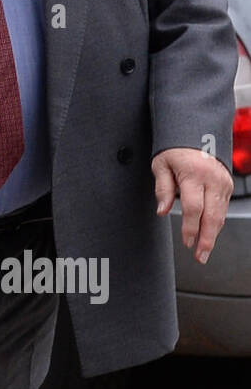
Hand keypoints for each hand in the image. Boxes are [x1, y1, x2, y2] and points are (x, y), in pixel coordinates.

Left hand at [152, 147, 232, 264]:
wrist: (196, 131)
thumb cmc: (175, 148)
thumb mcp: (161, 164)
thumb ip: (162, 189)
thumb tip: (162, 211)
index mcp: (194, 174)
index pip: (194, 208)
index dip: (190, 228)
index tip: (186, 242)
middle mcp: (213, 179)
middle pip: (212, 216)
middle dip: (207, 239)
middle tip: (201, 256)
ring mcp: (223, 182)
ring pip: (220, 214)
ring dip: (213, 234)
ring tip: (204, 251)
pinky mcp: (228, 184)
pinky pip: (223, 208)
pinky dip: (216, 222)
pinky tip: (208, 233)